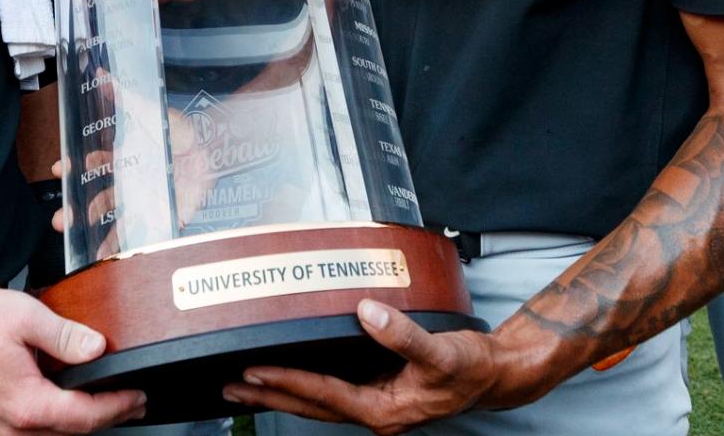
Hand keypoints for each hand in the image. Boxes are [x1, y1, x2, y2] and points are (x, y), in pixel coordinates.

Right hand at [0, 289, 146, 435]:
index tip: (138, 396)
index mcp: (26, 403)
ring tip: (108, 406)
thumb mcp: (24, 317)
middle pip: (75, 432)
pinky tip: (67, 407)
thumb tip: (98, 349)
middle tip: (134, 402)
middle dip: (109, 417)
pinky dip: (58, 423)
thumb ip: (65, 335)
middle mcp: (14, 428)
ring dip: (84, 423)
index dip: (118, 406)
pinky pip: (34, 434)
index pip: (86, 416)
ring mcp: (2, 432)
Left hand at [223, 300, 526, 434]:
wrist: (494, 373)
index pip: (323, 395)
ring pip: (317, 401)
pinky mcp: (377, 389)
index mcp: (383, 410)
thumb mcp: (441, 352)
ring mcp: (374, 402)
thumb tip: (367, 312)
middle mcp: (374, 411)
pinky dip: (305, 382)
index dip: (286, 381)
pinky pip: (331, 388)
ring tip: (244, 383)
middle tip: (229, 386)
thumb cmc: (471, 368)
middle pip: (309, 406)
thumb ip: (402, 335)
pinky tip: (291, 372)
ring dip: (281, 392)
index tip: (253, 370)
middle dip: (268, 395)